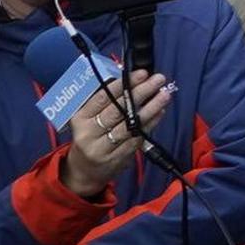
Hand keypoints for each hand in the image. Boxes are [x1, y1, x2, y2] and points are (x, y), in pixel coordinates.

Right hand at [60, 69, 171, 199]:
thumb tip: (129, 80)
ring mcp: (103, 148)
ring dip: (151, 108)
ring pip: (130, 125)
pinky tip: (160, 112)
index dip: (122, 84)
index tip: (140, 73)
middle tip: (158, 79)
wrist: (84, 171)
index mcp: (80, 119)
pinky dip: (150, 123)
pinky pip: (137, 138)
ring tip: (164, 94)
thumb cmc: (90, 136)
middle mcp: (89, 134)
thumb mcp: (87, 118)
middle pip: (117, 110)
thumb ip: (104, 101)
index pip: (102, 98)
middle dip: (140, 92)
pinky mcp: (117, 158)